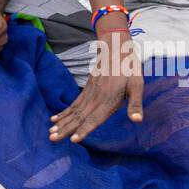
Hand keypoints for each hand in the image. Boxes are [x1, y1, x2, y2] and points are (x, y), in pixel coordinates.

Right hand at [49, 26, 143, 142]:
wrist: (116, 49)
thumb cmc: (129, 68)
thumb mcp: (137, 85)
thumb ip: (135, 104)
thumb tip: (138, 120)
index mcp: (108, 100)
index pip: (94, 119)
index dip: (84, 129)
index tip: (73, 139)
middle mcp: (96, 99)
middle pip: (79, 118)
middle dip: (66, 129)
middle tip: (52, 139)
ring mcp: (89, 94)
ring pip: (74, 112)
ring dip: (62, 123)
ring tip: (50, 133)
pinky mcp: (86, 90)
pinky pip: (73, 104)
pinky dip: (63, 113)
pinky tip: (54, 119)